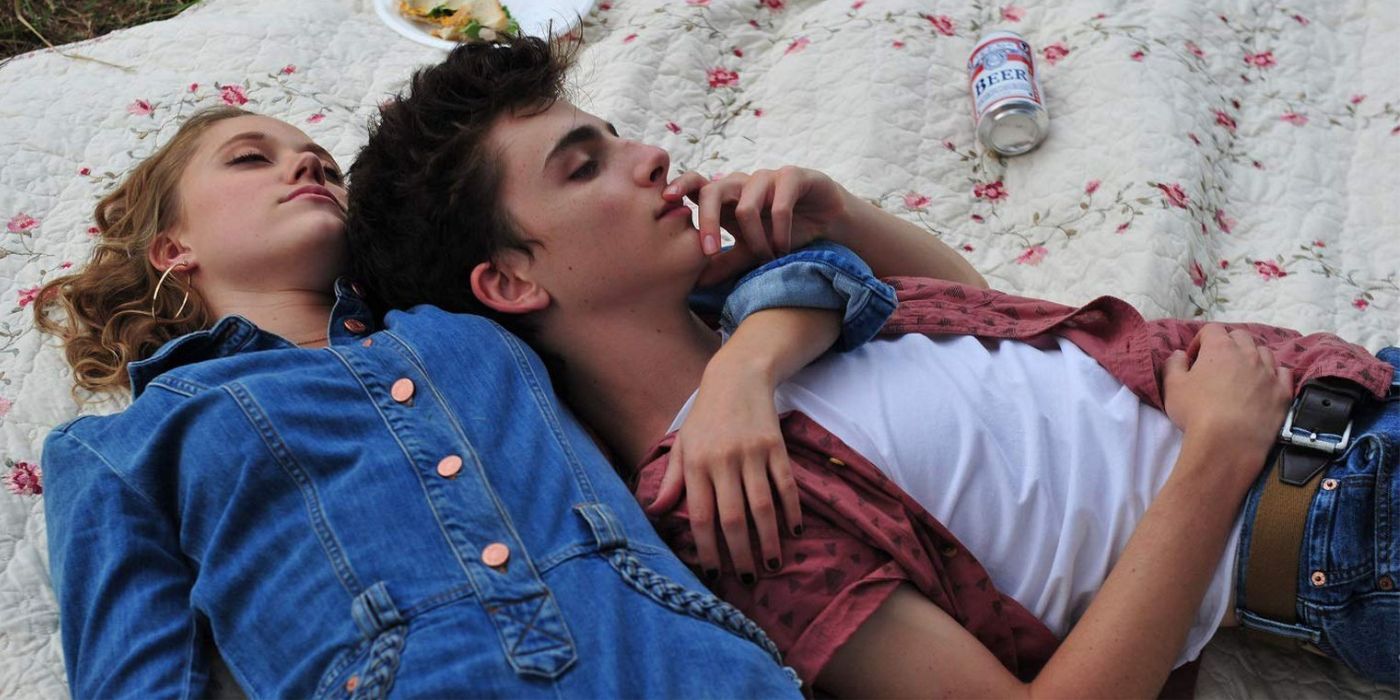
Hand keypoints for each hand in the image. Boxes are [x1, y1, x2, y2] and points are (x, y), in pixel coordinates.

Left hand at [646, 354, 801, 582]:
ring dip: (769, 539)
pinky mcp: (776, 446)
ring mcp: (752, 454)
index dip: (707, 548)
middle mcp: (723, 461)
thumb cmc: (705, 417)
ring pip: (762, 506)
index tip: (714, 573)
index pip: (700, 516)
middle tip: (749, 578)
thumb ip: (672, 481)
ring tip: (773, 564)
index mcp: (696, 464)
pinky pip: (786, 484)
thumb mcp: (683, 445)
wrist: (736, 378)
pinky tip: (795, 531)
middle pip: (733, 517)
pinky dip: (792, 510)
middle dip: (741, 553)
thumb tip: (654, 513)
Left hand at [662, 167, 851, 286]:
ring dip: (755, 239)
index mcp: (726, 197)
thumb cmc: (784, 236)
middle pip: (713, 190)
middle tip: (709, 251)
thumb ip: (722, 263)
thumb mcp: (748, 254)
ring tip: (767, 258)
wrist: (829, 226)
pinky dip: (780, 230)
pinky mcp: (794, 176)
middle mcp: (742, 183)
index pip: (696, 183)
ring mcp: (767, 177)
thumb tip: (692, 283)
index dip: (680, 186)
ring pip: (747, 205)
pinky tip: (784, 248)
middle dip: (708, 222)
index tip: (666, 202)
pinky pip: (780, 203)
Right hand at [1162, 325, 1293, 477]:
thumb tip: (1180, 354)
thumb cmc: (1196, 412)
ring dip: (1252, 358)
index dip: (1201, 341)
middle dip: (1228, 345)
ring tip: (1242, 375)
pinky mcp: (1283, 392)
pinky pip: (1283, 373)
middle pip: (1241, 336)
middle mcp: (1248, 354)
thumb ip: (1173, 364)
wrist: (1227, 443)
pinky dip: (1273, 375)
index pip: (1212, 329)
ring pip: (1264, 352)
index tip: (1194, 359)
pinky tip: (1264, 386)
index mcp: (1220, 348)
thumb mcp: (1172, 386)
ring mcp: (1269, 372)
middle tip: (1218, 365)